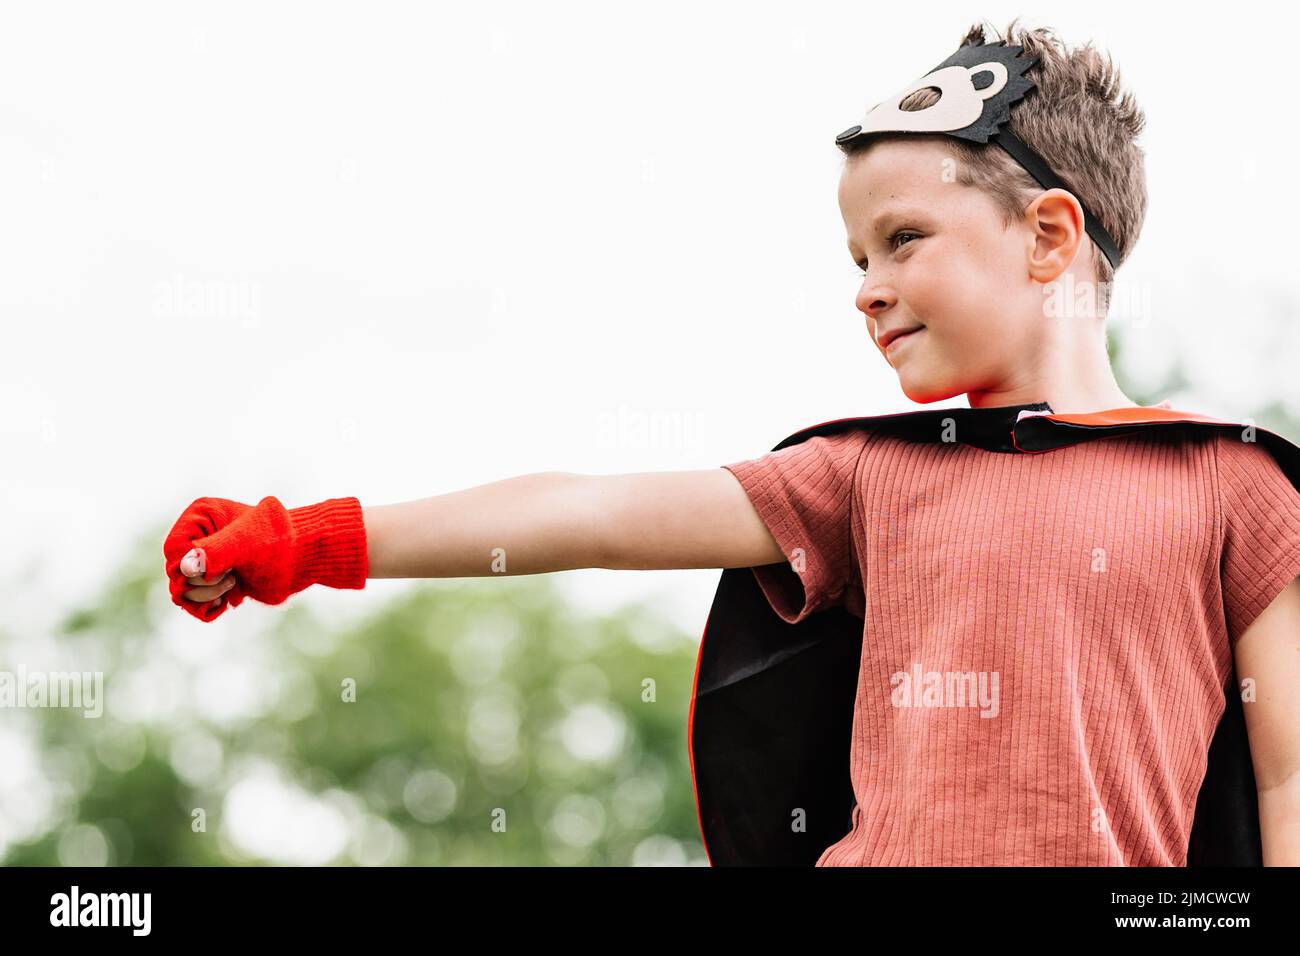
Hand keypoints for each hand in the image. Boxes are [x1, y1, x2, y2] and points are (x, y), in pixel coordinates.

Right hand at [163, 495, 368, 621]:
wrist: (303, 558)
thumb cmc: (279, 541)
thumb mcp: (247, 542)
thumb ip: (217, 551)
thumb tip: (185, 568)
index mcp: (200, 516)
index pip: (173, 549)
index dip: (191, 566)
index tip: (220, 568)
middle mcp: (196, 537)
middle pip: (175, 574)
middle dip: (204, 583)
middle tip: (233, 576)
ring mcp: (203, 561)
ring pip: (182, 592)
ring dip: (209, 596)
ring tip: (235, 583)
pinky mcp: (213, 582)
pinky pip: (193, 605)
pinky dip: (210, 608)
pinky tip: (233, 599)